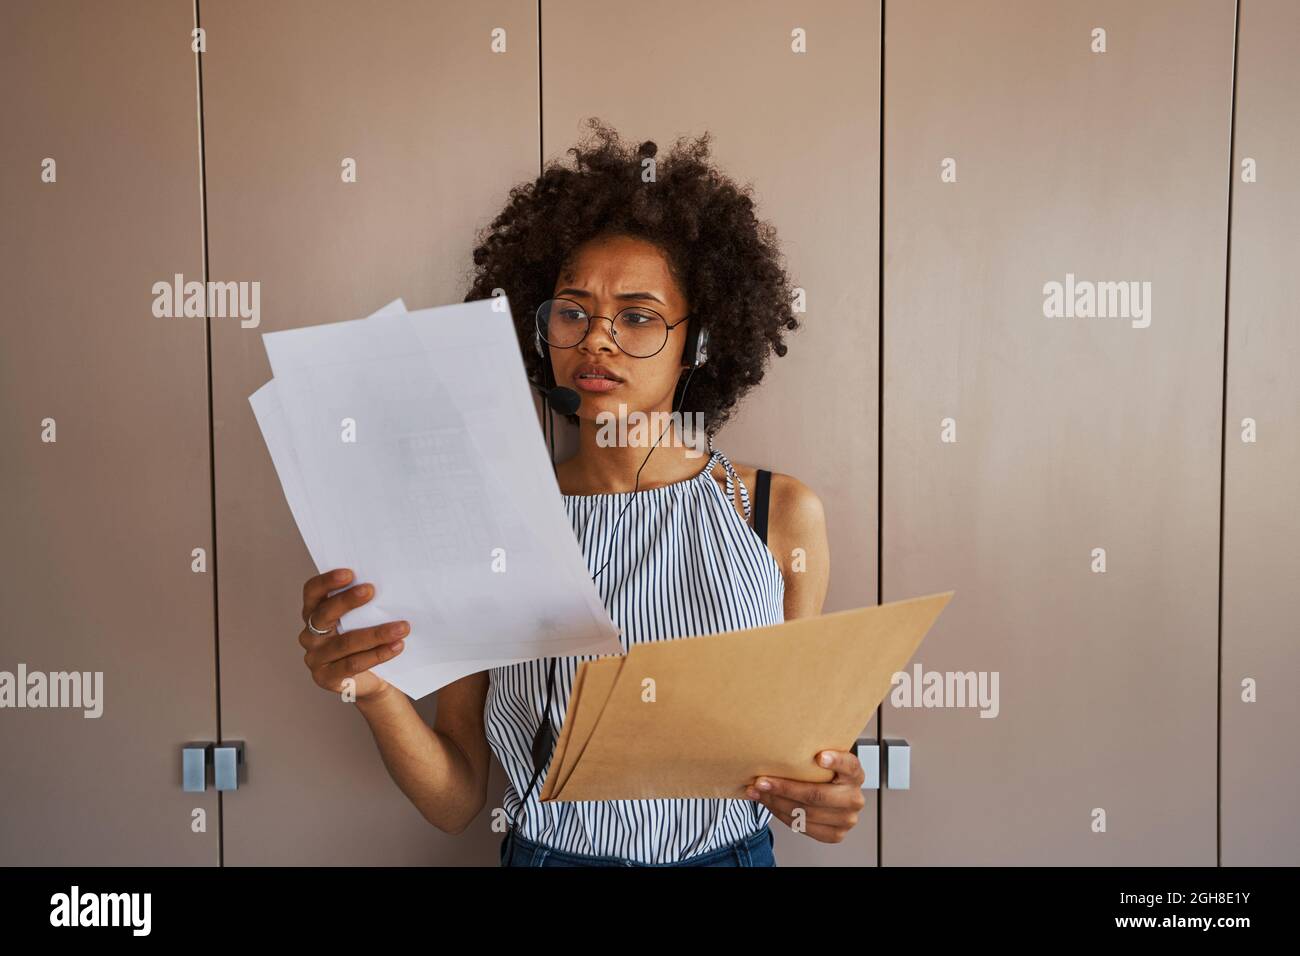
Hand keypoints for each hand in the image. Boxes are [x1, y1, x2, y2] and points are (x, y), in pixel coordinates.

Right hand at [299, 568, 406, 700]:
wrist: (372, 680)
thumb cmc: (367, 641)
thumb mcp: (363, 620)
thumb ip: (366, 604)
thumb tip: (389, 584)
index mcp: (314, 613)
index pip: (312, 592)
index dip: (326, 581)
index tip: (349, 573)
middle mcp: (310, 635)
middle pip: (324, 614)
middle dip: (347, 601)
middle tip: (371, 590)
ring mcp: (316, 657)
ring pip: (346, 642)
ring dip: (376, 633)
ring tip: (402, 627)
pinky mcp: (326, 677)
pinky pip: (353, 664)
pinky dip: (378, 654)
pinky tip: (397, 646)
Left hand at [744, 749, 866, 842]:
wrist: (833, 796)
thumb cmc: (823, 774)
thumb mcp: (824, 759)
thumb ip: (811, 754)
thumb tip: (779, 746)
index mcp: (855, 774)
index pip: (849, 765)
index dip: (836, 761)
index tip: (819, 757)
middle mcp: (854, 798)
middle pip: (817, 795)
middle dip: (785, 788)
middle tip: (762, 781)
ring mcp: (846, 819)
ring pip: (806, 813)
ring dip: (776, 802)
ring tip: (757, 792)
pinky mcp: (835, 834)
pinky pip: (803, 826)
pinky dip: (780, 814)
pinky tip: (768, 803)